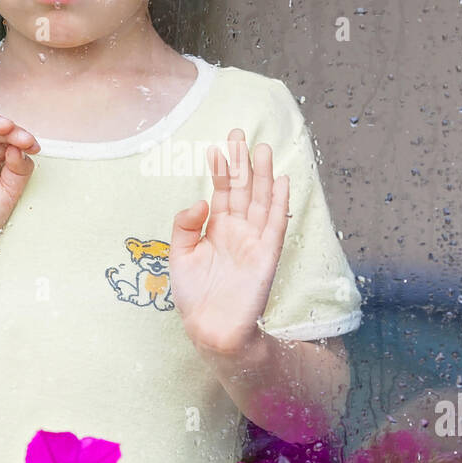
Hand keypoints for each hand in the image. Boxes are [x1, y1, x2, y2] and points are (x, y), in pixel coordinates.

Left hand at [169, 128, 289, 355]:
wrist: (210, 329)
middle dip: (242, 163)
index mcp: (217, 229)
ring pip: (261, 201)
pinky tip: (283, 181)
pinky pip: (276, 225)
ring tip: (263, 149)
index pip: (221, 192)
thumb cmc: (194, 296)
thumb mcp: (178, 255)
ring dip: (264, 176)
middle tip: (240, 133)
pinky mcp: (267, 256)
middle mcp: (238, 231)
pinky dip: (280, 204)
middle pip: (243, 190)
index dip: (220, 171)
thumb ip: (185, 225)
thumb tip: (201, 200)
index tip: (216, 148)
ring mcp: (254, 242)